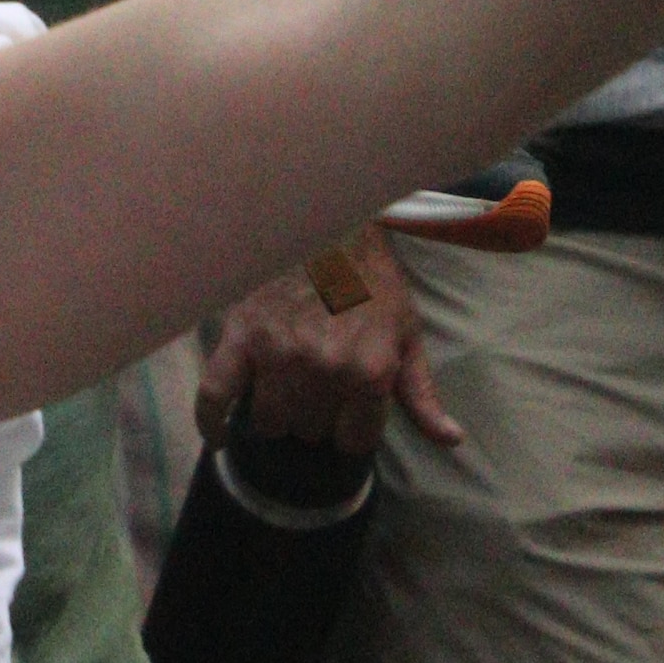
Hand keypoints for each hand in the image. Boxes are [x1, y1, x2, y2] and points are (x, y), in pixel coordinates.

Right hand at [203, 252, 456, 458]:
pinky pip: (216, 396)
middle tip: (318, 387)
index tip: (347, 411)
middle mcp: (325, 370)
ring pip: (271, 421)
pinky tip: (219, 438)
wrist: (327, 220)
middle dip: (317, 416)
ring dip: (279, 414)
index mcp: (371, 373)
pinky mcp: (241, 338)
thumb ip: (422, 393)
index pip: (354, 442)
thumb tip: (450, 441)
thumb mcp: (407, 333)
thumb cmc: (372, 278)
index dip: (351, 429)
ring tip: (285, 392)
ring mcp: (279, 355)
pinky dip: (213, 423)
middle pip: (312, 431)